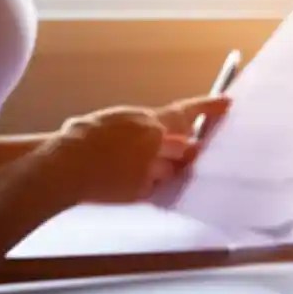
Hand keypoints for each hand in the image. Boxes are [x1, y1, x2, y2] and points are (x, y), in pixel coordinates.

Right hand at [45, 96, 229, 203]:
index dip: (209, 108)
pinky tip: (123, 181)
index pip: (187, 112)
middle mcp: (156, 143)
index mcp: (148, 121)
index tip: (227, 103)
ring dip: (161, 171)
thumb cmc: (81, 139)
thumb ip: (142, 127)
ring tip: (130, 167)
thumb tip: (157, 131)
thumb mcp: (114, 120)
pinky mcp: (144, 190)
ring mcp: (152, 168)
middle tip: (171, 153)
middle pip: (187, 148)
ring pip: (172, 171)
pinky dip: (145, 186)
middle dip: (182, 152)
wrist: (65, 165)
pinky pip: (155, 189)